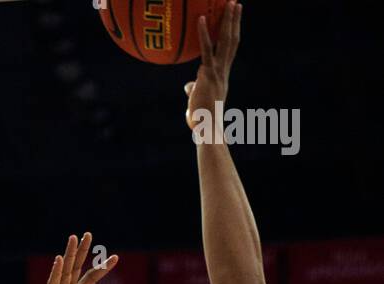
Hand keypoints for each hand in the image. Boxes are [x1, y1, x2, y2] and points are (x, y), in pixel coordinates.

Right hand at [36, 233, 117, 283]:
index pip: (90, 279)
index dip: (102, 268)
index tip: (116, 258)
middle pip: (75, 269)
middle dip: (81, 252)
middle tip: (87, 234)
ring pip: (64, 272)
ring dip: (69, 255)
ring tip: (74, 237)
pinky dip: (55, 272)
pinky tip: (58, 259)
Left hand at [184, 0, 240, 129]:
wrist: (206, 129)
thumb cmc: (200, 120)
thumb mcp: (197, 101)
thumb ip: (194, 90)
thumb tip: (189, 86)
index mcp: (223, 76)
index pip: (230, 50)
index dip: (234, 33)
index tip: (235, 18)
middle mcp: (223, 71)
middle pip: (232, 41)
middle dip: (234, 21)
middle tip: (235, 2)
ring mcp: (217, 72)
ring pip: (225, 41)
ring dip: (227, 20)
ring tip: (229, 2)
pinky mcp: (208, 74)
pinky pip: (206, 50)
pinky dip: (204, 33)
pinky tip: (201, 18)